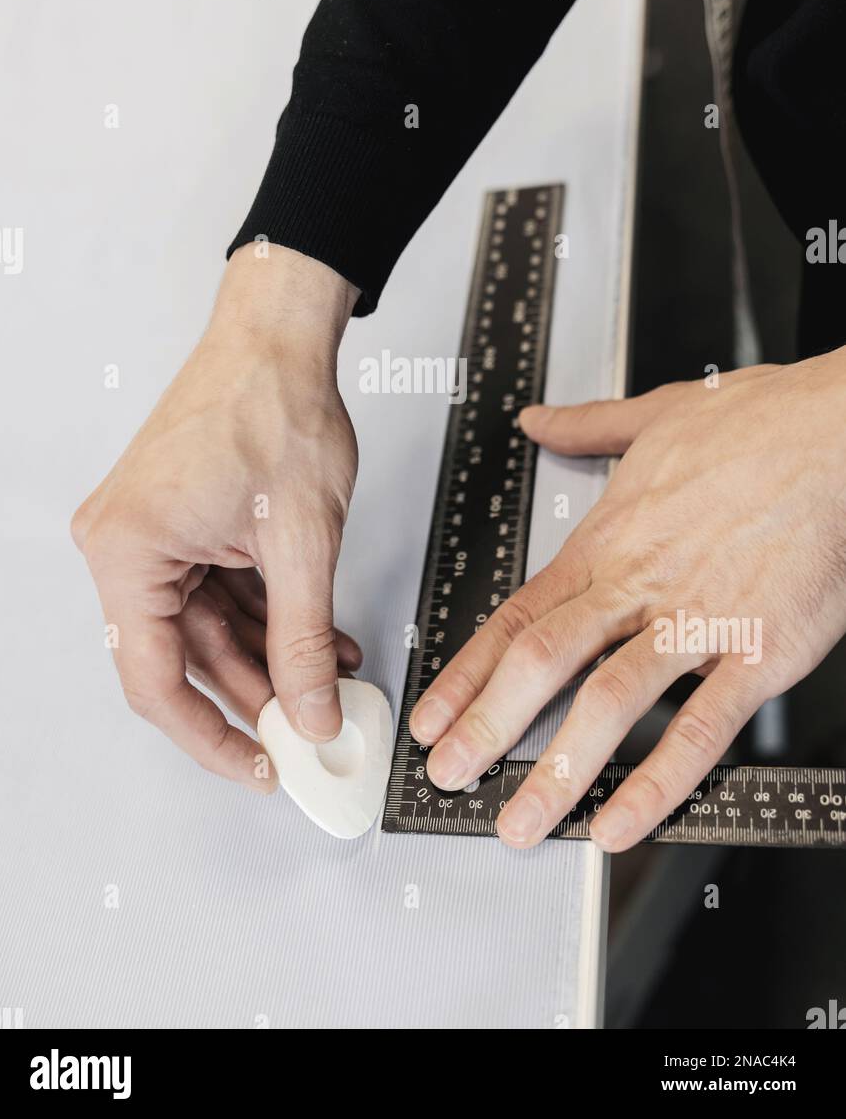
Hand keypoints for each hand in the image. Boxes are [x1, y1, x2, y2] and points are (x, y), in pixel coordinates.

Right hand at [72, 244, 360, 791]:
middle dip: (257, 695)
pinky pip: (220, 591)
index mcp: (127, 553)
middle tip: (311, 731)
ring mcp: (151, 532)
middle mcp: (124, 545)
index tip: (261, 768)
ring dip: (273, 655)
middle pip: (185, 657)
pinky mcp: (181, 521)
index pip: (156, 683)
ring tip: (334, 679)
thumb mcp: (301, 544)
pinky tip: (322, 638)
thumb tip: (310, 716)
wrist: (279, 335)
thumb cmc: (273, 407)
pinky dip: (270, 616)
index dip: (211, 738)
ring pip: (209, 627)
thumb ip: (302, 643)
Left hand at [410, 353, 845, 849]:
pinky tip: (625, 822)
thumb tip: (539, 420)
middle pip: (543, 662)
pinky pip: (700, 729)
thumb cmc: (756, 424)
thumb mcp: (652, 415)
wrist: (834, 435)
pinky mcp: (757, 653)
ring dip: (559, 769)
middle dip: (488, 727)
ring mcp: (696, 624)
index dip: (467, 675)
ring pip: (609, 702)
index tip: (432, 717)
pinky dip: (659, 781)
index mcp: (609, 544)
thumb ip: (585, 428)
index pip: (517, 619)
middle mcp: (639, 587)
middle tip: (449, 776)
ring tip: (522, 823)